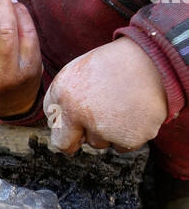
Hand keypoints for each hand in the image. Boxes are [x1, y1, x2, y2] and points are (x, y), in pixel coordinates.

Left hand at [43, 38, 167, 153]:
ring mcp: (104, 128)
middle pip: (70, 144)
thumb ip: (63, 100)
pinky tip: (133, 114)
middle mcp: (80, 114)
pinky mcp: (128, 138)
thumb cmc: (114, 65)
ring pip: (100, 143)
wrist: (153, 61)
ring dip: (107, 132)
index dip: (66, 130)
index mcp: (64, 95)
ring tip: (120, 106)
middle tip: (97, 120)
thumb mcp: (77, 72)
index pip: (55, 132)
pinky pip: (122, 146)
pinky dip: (128, 135)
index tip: (75, 127)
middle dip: (79, 139)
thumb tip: (58, 128)